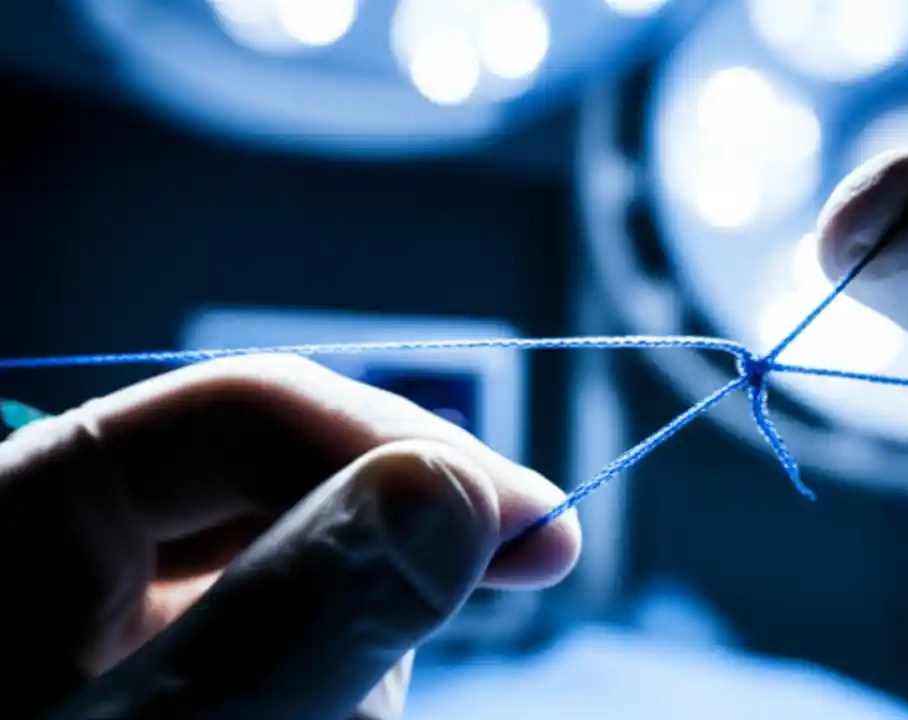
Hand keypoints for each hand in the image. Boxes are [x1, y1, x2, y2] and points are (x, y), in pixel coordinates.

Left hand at [0, 355, 580, 717]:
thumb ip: (296, 620)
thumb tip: (451, 486)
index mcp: (25, 515)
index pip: (246, 411)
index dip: (404, 447)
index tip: (542, 534)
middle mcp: (85, 552)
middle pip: (296, 485)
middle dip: (396, 559)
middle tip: (519, 580)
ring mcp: (143, 629)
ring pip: (324, 580)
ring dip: (372, 661)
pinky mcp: (197, 683)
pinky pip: (318, 655)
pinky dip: (351, 696)